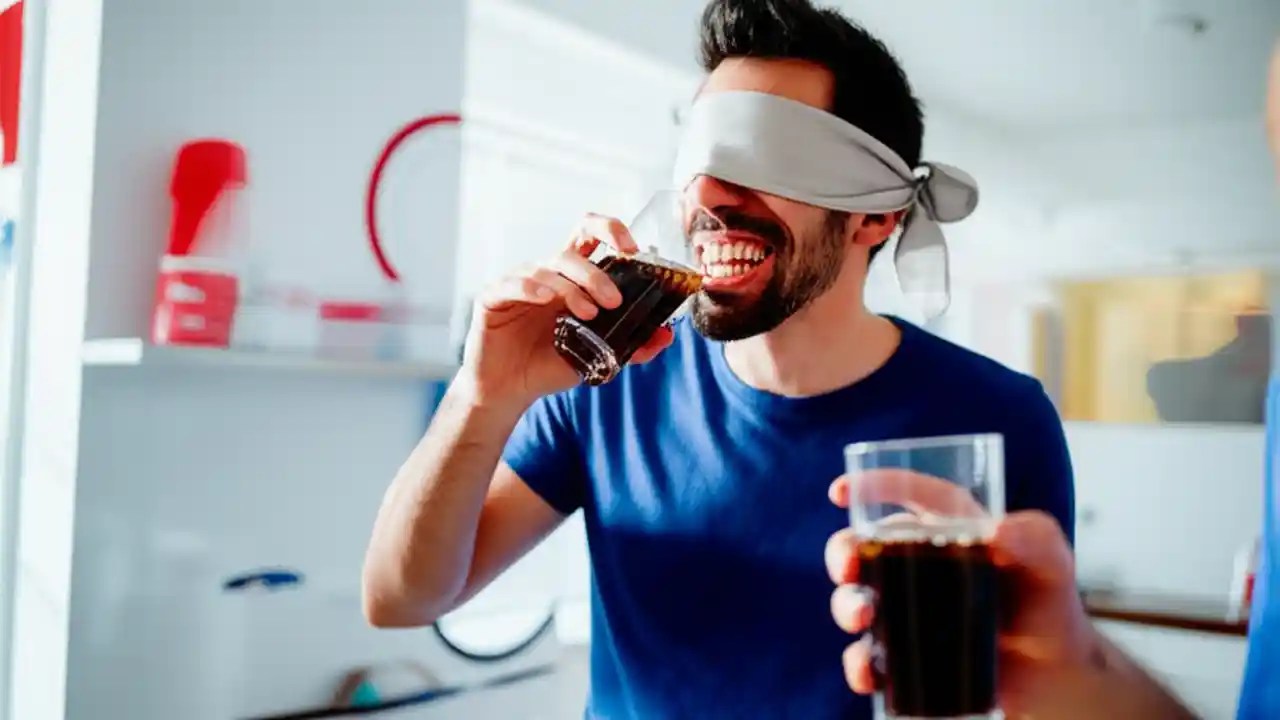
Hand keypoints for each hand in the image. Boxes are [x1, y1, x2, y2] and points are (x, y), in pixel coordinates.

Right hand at [457, 214, 676, 409]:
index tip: (633, 250)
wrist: (509, 392)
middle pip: (572, 246)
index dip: (611, 231)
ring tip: (588, 314)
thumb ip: (631, 346)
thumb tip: (666, 336)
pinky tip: (547, 300)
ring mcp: (519, 283)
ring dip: (573, 288)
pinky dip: (532, 287)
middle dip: (596, 271)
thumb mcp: (596, 357)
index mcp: (572, 279)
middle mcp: (547, 274)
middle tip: (614, 301)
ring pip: (548, 267)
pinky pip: (513, 282)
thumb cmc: (548, 366)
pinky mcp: (493, 297)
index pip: (590, 236)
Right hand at [825, 472, 1094, 715]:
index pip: (906, 495)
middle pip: (861, 547)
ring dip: (846, 605)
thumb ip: (1035, 537)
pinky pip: (867, 657)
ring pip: (854, 600)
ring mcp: (907, 609)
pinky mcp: (906, 654)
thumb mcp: (1053, 561)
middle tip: (849, 569)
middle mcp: (917, 563)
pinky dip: (858, 665)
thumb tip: (995, 533)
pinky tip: (870, 672)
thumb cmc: (1051, 603)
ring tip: (863, 618)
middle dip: (842, 554)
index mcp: (948, 529)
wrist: (1056, 674)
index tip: (839, 492)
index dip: (872, 486)